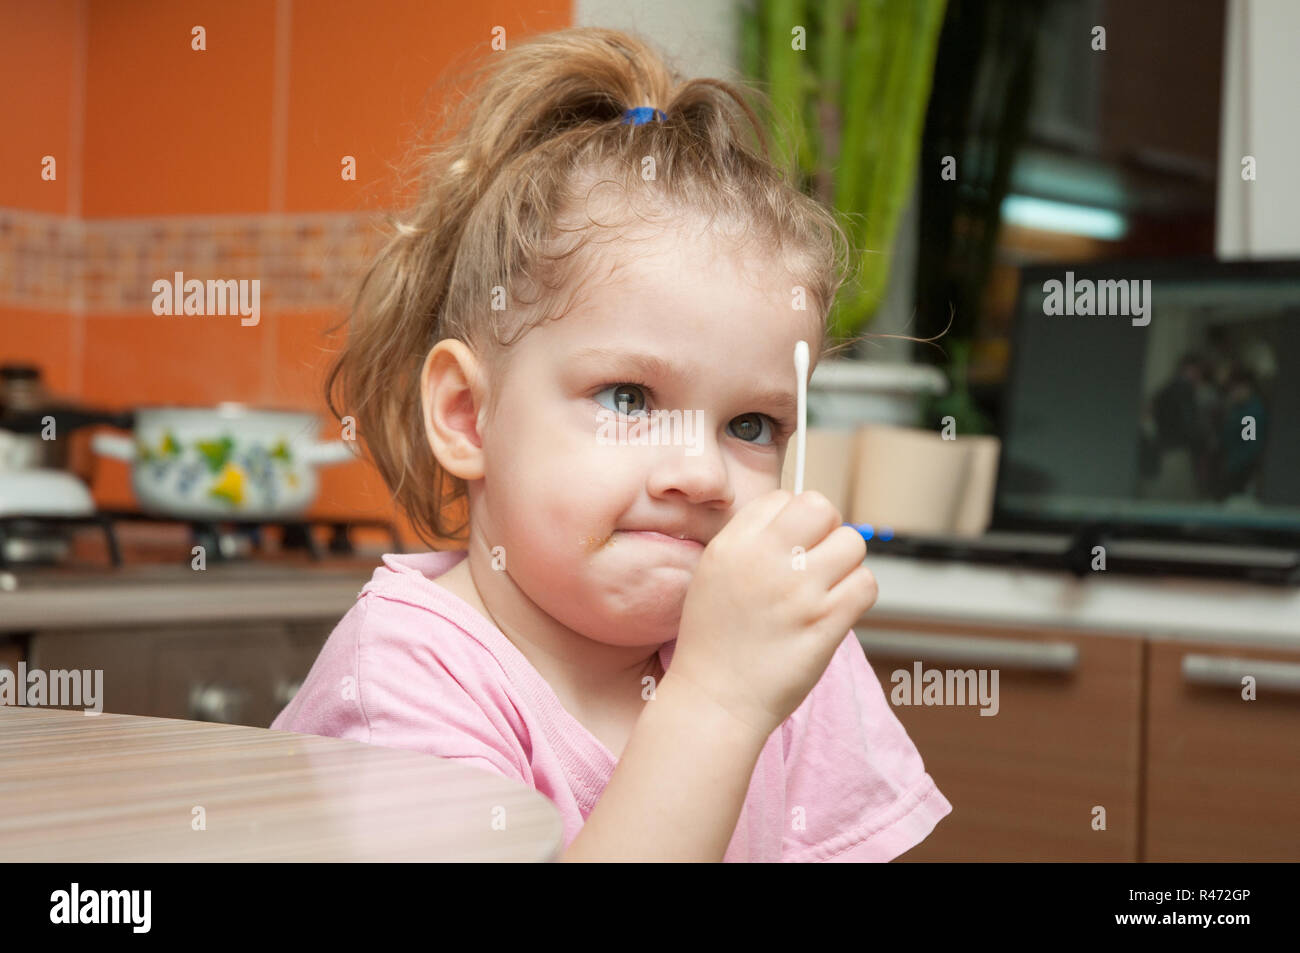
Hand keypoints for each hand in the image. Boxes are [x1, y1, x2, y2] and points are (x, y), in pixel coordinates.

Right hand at [668, 489, 876, 738]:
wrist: (716, 700)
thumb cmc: (715, 641)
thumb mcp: (713, 574)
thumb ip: (750, 541)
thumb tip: (798, 519)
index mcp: (732, 545)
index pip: (782, 497)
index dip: (792, 520)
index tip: (788, 547)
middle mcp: (765, 560)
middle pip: (821, 508)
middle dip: (825, 529)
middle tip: (815, 559)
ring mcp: (799, 591)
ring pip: (852, 543)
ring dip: (845, 563)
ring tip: (825, 588)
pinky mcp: (827, 622)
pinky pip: (866, 583)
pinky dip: (857, 593)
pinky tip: (837, 608)